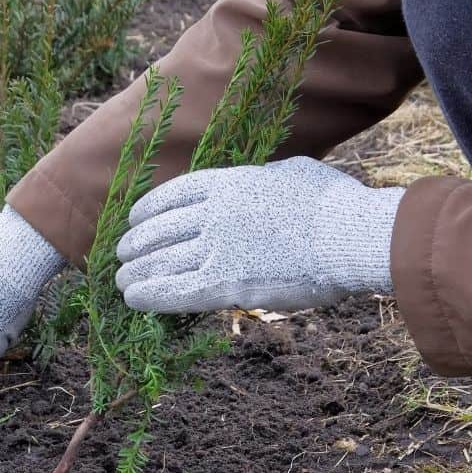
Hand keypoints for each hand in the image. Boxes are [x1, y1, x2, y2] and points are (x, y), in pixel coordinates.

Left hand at [115, 156, 403, 313]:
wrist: (349, 237)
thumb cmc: (334, 204)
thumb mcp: (293, 174)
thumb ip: (266, 180)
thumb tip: (264, 181)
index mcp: (229, 183)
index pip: (173, 195)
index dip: (148, 210)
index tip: (135, 219)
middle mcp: (214, 214)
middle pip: (160, 230)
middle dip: (137, 243)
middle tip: (122, 253)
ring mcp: (217, 249)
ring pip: (162, 262)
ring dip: (137, 272)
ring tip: (122, 280)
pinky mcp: (226, 285)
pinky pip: (176, 292)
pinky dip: (150, 294)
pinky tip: (134, 298)